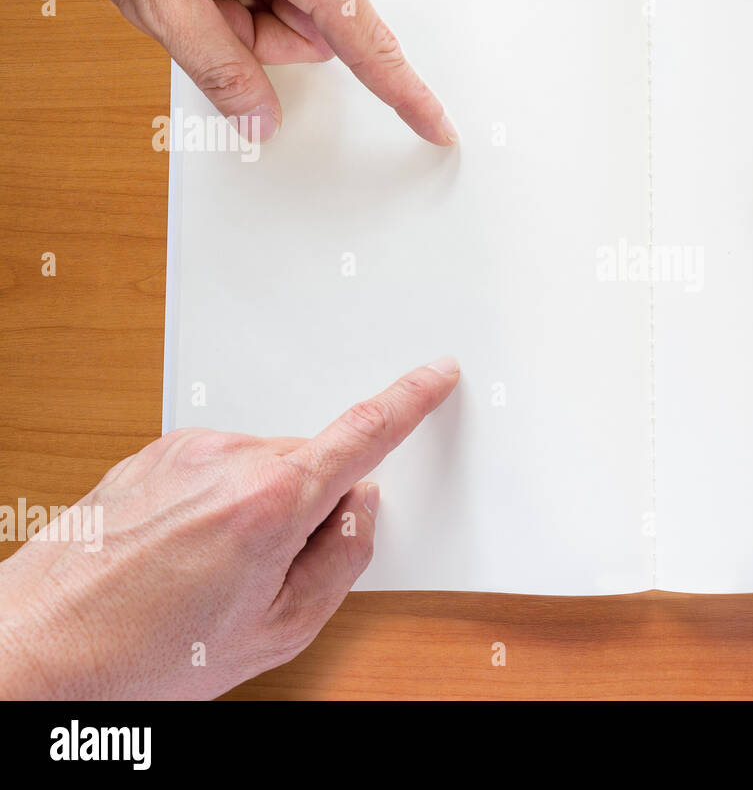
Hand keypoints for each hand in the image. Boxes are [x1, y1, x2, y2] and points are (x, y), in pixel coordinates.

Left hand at [0, 359, 459, 698]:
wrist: (38, 649)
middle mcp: (227, 458)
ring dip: (261, 509)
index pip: (364, 432)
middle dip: (312, 509)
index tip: (435, 375)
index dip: (411, 398)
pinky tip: (184, 556)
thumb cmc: (142, 654)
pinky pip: (218, 469)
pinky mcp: (153, 454)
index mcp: (271, 501)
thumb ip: (343, 559)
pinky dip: (219, 504)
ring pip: (265, 467)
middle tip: (270, 574)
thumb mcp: (278, 630)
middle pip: (312, 463)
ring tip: (210, 574)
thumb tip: (360, 510)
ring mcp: (184, 452)